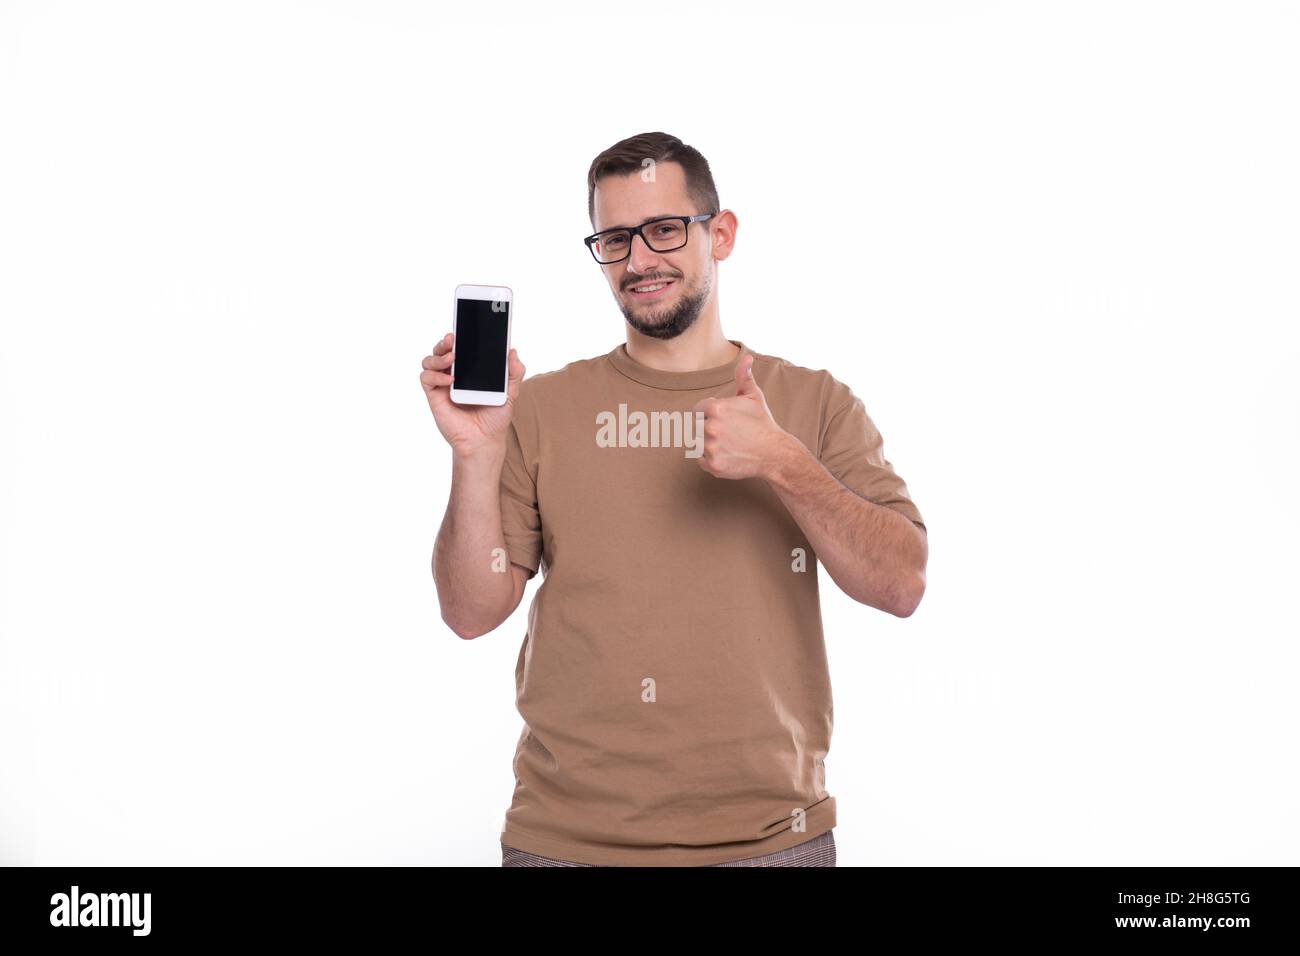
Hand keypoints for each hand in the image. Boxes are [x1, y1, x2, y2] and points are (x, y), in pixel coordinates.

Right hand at [419, 332, 525, 455]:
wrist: (484, 441)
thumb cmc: (494, 417)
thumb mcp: (510, 393)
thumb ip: (514, 373)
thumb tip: (512, 351)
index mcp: (470, 370)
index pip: (462, 347)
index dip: (460, 336)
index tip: (465, 326)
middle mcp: (454, 374)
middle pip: (442, 349)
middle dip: (445, 341)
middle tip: (453, 338)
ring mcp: (442, 384)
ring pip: (430, 360)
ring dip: (438, 355)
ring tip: (452, 358)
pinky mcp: (434, 396)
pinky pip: (426, 378)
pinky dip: (435, 375)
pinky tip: (449, 380)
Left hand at [692, 354, 791, 479]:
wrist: (774, 452)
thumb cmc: (762, 422)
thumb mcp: (754, 396)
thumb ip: (744, 376)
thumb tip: (747, 357)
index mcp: (716, 408)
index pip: (697, 410)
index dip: (709, 413)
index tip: (724, 419)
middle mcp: (710, 427)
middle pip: (695, 426)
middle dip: (708, 428)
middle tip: (728, 433)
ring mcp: (711, 448)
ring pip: (696, 443)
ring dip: (707, 443)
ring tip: (727, 443)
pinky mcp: (713, 465)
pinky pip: (700, 459)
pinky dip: (710, 458)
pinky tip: (727, 454)